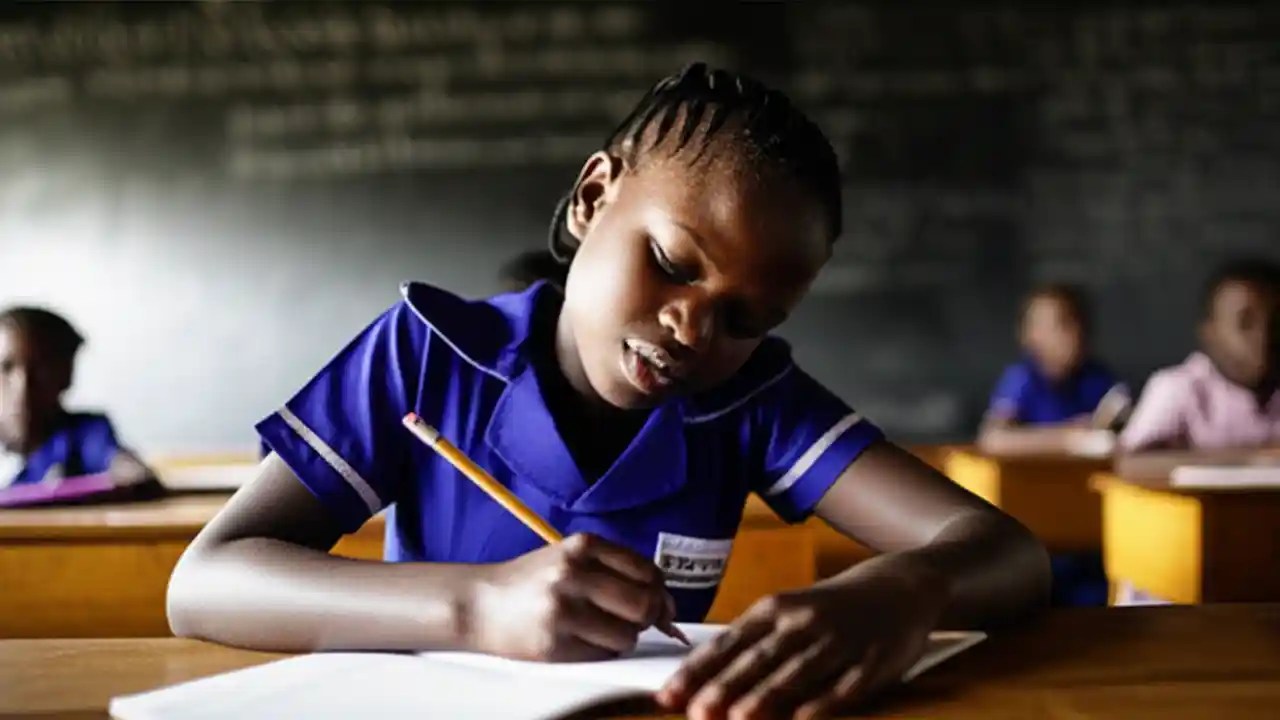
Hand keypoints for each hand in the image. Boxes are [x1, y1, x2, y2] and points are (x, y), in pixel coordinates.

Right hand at [469, 533, 674, 661]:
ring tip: (600, 629)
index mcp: (583, 545)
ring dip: (622, 638)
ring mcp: (562, 609)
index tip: (659, 604)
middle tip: (637, 622)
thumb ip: (616, 571)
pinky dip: (601, 651)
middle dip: (649, 617)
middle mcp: (573, 573)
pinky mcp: (554, 643)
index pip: (648, 571)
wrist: (480, 603)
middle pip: (644, 604)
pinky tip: (581, 639)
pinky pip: (602, 654)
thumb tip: (668, 605)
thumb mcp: (571, 558)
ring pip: (627, 635)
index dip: (660, 592)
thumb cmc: (533, 582)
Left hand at [658, 554, 947, 719]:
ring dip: (765, 696)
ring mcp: (840, 641)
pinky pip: (843, 687)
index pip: (729, 642)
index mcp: (777, 607)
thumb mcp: (790, 610)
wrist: (901, 585)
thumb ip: (754, 642)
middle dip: (725, 687)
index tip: (670, 694)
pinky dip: (821, 704)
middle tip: (696, 711)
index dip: (699, 670)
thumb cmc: (832, 606)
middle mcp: (804, 621)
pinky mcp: (872, 663)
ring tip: (737, 717)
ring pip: (797, 672)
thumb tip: (706, 676)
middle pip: (758, 659)